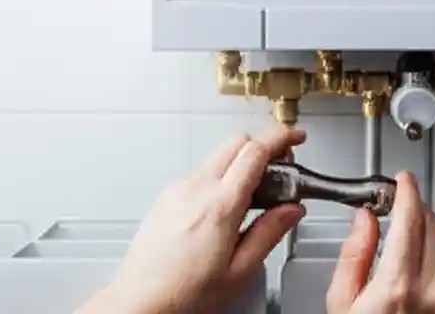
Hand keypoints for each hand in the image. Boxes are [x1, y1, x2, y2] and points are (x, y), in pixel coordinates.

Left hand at [78, 127, 307, 313]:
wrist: (139, 302)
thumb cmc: (182, 294)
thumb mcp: (239, 270)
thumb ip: (269, 233)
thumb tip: (292, 210)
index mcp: (219, 206)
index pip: (255, 151)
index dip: (281, 137)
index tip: (295, 137)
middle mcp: (196, 189)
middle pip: (236, 142)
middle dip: (263, 147)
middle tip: (280, 168)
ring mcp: (178, 189)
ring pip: (218, 156)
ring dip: (241, 163)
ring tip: (254, 196)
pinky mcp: (167, 196)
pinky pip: (201, 172)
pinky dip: (221, 176)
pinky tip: (226, 205)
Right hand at [326, 172, 434, 313]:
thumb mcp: (342, 306)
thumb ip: (353, 256)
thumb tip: (364, 220)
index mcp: (397, 285)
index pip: (409, 216)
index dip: (406, 189)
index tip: (402, 180)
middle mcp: (433, 290)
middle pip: (430, 223)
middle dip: (413, 212)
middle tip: (398, 215)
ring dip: (432, 233)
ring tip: (412, 248)